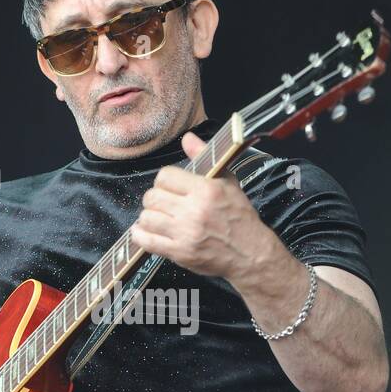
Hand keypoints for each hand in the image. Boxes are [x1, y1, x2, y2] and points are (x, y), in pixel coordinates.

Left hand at [129, 130, 271, 283]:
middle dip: (154, 198)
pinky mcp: (179, 253)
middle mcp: (193, 211)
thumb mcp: (228, 182)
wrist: (250, 253)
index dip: (165, 180)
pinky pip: (146, 241)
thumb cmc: (239, 217)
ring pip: (146, 218)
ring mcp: (185, 234)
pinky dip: (140, 235)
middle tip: (163, 203)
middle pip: (152, 197)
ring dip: (148, 216)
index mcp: (205, 190)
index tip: (170, 187)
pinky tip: (146, 231)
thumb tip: (187, 138)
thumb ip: (204, 157)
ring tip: (158, 218)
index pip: (165, 176)